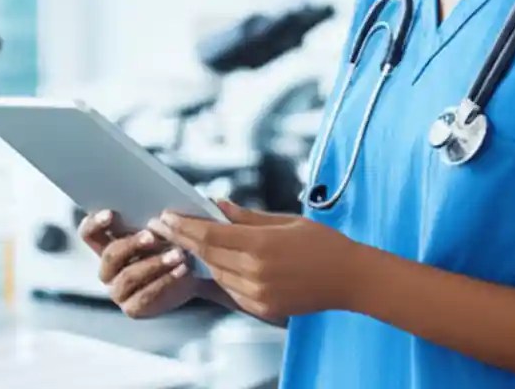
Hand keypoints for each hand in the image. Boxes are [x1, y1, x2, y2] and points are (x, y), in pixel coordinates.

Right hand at [79, 209, 201, 318]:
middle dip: (131, 244)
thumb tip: (163, 206)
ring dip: (153, 264)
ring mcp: (118, 290)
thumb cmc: (172, 242)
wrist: (193, 273)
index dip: (95, 223)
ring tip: (178, 254)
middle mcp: (108, 269)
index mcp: (108, 243)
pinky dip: (164, 282)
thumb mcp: (164, 225)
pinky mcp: (133, 308)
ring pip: (128, 276)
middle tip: (153, 236)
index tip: (111, 213)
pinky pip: (144, 296)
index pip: (89, 233)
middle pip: (109, 255)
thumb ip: (156, 215)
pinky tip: (182, 271)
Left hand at [149, 201, 362, 322]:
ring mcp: (259, 293)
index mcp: (261, 245)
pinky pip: (232, 290)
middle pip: (208, 255)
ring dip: (202, 258)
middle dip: (183, 240)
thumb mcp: (286, 221)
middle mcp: (256, 272)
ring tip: (187, 242)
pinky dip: (222, 275)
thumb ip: (247, 217)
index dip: (184, 226)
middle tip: (163, 227)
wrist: (351, 279)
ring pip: (217, 273)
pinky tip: (218, 263)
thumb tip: (218, 205)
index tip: (166, 217)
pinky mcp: (263, 308)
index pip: (210, 235)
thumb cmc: (323, 243)